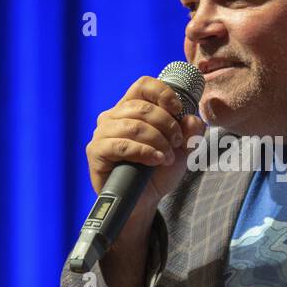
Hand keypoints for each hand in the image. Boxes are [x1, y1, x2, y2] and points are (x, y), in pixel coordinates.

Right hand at [86, 76, 207, 233]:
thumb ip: (190, 131)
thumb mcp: (182, 149)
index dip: (163, 93)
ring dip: (157, 141)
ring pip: (133, 125)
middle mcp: (114, 116)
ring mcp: (102, 133)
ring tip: (166, 156)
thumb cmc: (160, 170)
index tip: (178, 110)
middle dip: (167, 125)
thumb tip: (191, 119)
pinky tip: (156, 160)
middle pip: (142, 107)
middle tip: (177, 143)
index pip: (143, 85)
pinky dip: (144, 151)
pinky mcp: (96, 151)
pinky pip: (121, 145)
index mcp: (132, 107)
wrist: (145, 201)